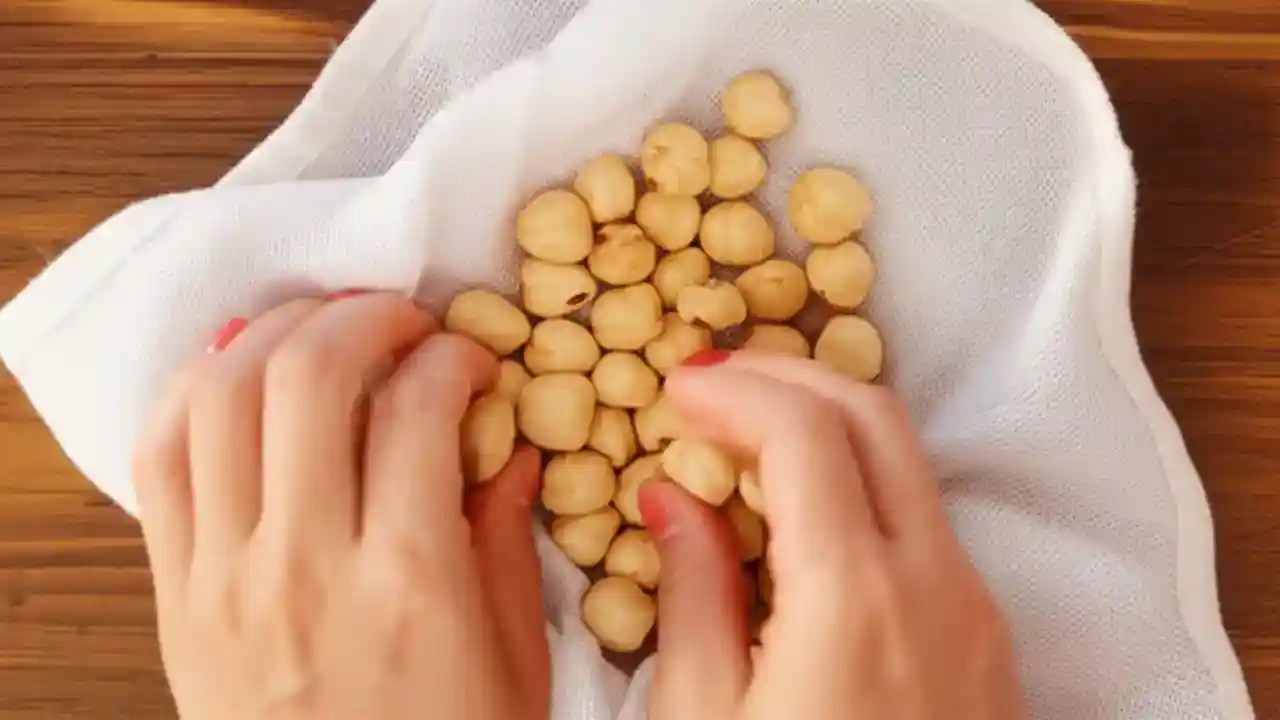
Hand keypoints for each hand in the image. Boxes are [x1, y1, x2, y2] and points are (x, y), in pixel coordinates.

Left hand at [132, 293, 548, 719]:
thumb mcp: (512, 662)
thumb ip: (506, 538)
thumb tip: (507, 446)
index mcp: (409, 582)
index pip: (419, 407)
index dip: (456, 355)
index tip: (476, 359)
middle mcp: (305, 564)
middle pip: (309, 375)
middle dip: (366, 316)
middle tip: (404, 323)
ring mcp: (225, 576)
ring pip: (220, 396)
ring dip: (279, 333)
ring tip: (327, 331)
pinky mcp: (176, 592)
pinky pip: (161, 457)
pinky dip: (194, 389)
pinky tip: (241, 369)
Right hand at [641, 352, 1022, 719]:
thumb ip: (693, 597)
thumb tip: (673, 496)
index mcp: (852, 597)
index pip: (803, 429)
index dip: (734, 389)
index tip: (678, 389)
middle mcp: (935, 584)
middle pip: (874, 417)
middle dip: (788, 377)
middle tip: (713, 386)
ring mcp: (976, 612)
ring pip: (908, 467)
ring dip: (829, 429)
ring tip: (748, 444)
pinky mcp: (991, 644)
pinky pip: (927, 529)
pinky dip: (862, 491)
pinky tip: (805, 522)